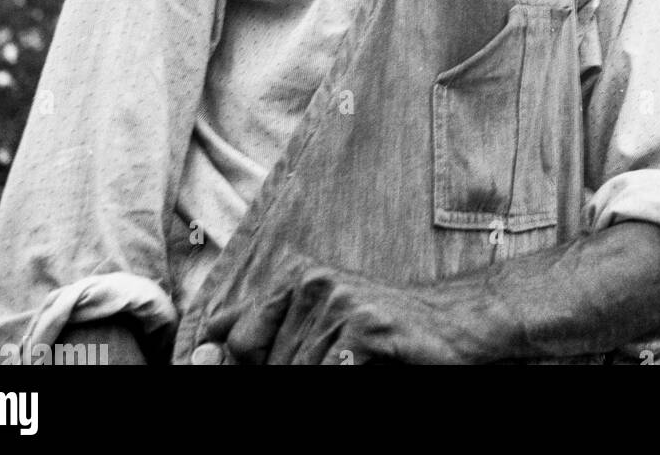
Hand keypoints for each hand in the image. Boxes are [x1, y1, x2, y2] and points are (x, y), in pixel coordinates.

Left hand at [201, 260, 507, 365]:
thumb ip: (261, 325)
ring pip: (292, 372)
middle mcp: (311, 282)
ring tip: (352, 366)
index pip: (236, 340)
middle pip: (263, 364)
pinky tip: (364, 370)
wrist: (456, 324)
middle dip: (288, 376)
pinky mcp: (363, 325)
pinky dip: (340, 382)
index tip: (257, 368)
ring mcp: (338, 301)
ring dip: (321, 379)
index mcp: (295, 277)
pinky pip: (324, 375)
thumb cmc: (384, 332)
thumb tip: (203, 343)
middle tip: (334, 364)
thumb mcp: (319, 322)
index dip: (243, 366)